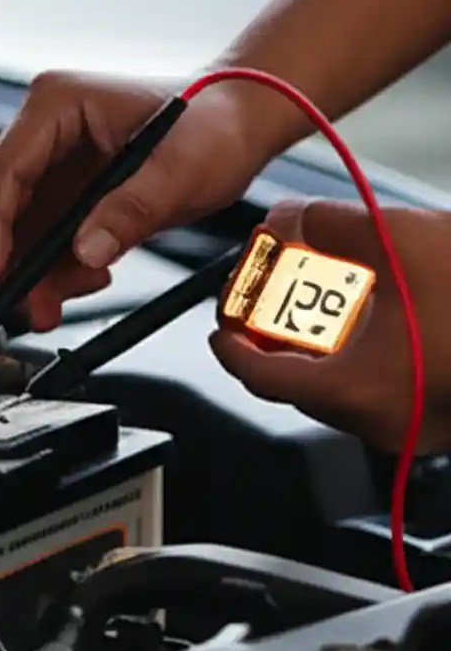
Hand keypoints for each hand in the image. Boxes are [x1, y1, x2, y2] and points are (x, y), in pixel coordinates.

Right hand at [0, 71, 275, 330]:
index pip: (2, 172)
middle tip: (34, 303)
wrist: (240, 124)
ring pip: (18, 229)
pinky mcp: (66, 189)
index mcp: (57, 104)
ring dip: (38, 271)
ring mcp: (53, 161)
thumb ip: (131, 212)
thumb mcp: (180, 170)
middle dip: (15, 260)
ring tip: (70, 296)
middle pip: (1, 205)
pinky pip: (45, 237)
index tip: (2, 273)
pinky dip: (58, 267)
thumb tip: (86, 251)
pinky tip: (88, 277)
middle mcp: (45, 130)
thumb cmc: (214, 124)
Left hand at [211, 199, 450, 452]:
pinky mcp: (446, 423)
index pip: (261, 379)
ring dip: (330, 347)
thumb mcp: (401, 239)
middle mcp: (383, 424)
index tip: (221, 326)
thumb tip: (290, 220)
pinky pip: (387, 392)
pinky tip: (387, 319)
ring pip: (344, 389)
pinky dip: (371, 358)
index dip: (231, 348)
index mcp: (358, 391)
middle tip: (277, 300)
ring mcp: (419, 430)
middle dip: (283, 338)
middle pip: (300, 383)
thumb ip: (328, 227)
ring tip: (336, 301)